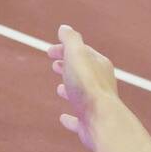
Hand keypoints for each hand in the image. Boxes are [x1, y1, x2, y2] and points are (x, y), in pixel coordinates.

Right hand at [48, 25, 118, 151]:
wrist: (100, 119)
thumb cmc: (87, 85)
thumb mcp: (77, 55)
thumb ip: (71, 40)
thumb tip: (65, 28)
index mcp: (99, 65)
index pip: (82, 52)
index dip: (65, 49)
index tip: (49, 52)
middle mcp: (101, 84)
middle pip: (83, 72)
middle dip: (69, 66)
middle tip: (55, 65)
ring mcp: (95, 104)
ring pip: (82, 94)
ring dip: (70, 89)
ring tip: (59, 88)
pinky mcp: (89, 123)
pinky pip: (78, 119)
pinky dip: (70, 117)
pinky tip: (63, 118)